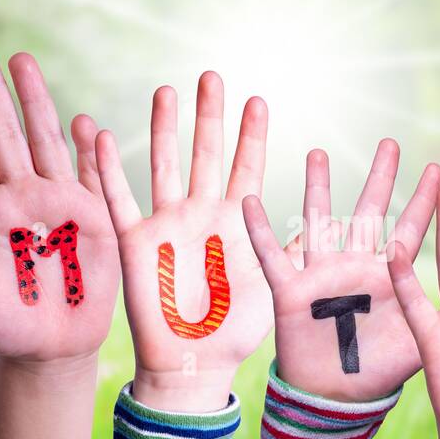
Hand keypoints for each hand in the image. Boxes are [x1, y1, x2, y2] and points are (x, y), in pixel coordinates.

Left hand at [0, 40, 118, 363]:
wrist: (51, 348)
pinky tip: (84, 123)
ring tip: (20, 59)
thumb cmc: (3, 328)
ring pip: (43, 142)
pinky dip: (89, 151)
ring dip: (34, 101)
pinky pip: (90, 177)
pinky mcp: (94, 221)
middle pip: (3, 134)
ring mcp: (58, 206)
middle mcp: (20, 199)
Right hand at [82, 72, 272, 410]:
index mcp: (237, 219)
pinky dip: (108, 171)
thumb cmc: (239, 329)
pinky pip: (118, 200)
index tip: (258, 98)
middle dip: (210, 115)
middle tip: (213, 75)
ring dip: (164, 129)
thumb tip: (338, 220)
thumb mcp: (278, 284)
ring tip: (167, 91)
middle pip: (205, 153)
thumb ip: (298, 248)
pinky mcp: (136, 243)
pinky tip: (102, 136)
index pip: (246, 165)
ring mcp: (168, 224)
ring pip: (164, 165)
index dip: (252, 134)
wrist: (194, 363)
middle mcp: (202, 213)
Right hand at [242, 140, 439, 401]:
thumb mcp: (417, 345)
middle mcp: (356, 267)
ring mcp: (323, 276)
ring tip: (317, 153)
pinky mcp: (291, 292)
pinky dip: (259, 231)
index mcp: (388, 276)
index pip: (410, 230)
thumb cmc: (378, 374)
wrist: (334, 400)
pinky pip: (271, 257)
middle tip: (392, 143)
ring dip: (318, 188)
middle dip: (381, 178)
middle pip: (370, 213)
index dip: (424, 202)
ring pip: (320, 222)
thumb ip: (439, 320)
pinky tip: (249, 201)